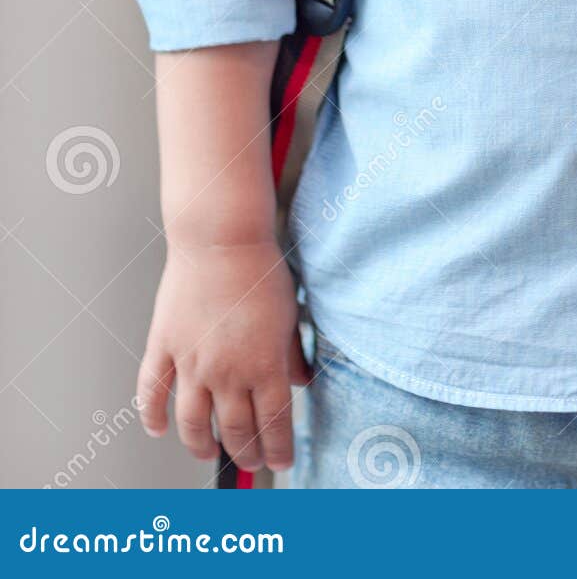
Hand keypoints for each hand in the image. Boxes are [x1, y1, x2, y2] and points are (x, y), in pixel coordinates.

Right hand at [136, 239, 312, 473]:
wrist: (221, 239)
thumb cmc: (260, 270)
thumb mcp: (289, 314)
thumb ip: (293, 353)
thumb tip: (300, 382)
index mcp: (264, 365)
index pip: (275, 424)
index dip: (278, 449)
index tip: (281, 463)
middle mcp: (228, 372)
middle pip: (237, 430)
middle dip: (247, 453)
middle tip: (253, 462)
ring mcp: (192, 362)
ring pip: (193, 423)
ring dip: (202, 445)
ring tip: (211, 452)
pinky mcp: (165, 346)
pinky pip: (152, 392)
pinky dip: (152, 416)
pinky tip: (159, 429)